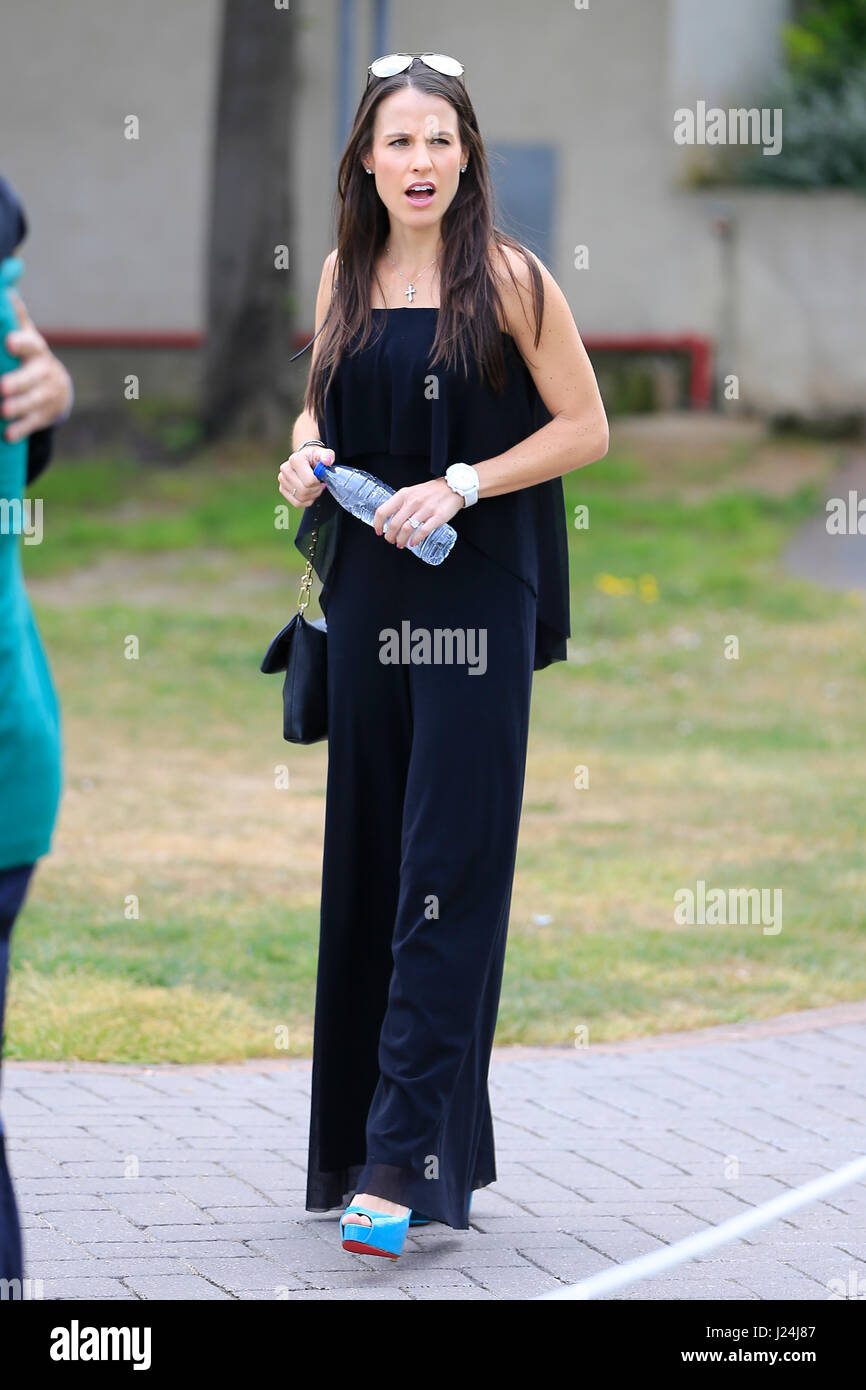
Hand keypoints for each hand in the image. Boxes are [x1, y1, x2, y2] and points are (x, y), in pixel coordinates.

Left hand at [1, 291, 72, 441]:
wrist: (57, 388)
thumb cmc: (30, 356)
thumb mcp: (27, 336)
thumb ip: (15, 317)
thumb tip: (5, 289)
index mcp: (36, 351)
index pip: (30, 344)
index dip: (21, 343)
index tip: (9, 342)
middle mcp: (43, 372)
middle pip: (31, 378)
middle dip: (18, 383)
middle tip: (2, 387)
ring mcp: (45, 395)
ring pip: (33, 402)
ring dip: (18, 408)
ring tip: (3, 411)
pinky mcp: (43, 415)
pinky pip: (33, 423)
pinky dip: (21, 429)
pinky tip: (8, 434)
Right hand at [278, 444, 333, 506]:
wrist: (305, 459)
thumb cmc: (314, 457)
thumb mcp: (323, 453)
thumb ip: (328, 455)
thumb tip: (327, 461)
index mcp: (295, 460)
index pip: (309, 481)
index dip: (318, 483)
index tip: (320, 478)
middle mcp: (286, 469)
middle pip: (304, 491)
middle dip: (316, 490)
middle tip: (320, 485)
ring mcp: (282, 480)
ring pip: (301, 498)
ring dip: (312, 496)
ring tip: (315, 488)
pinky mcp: (282, 489)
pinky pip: (296, 503)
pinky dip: (306, 501)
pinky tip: (310, 493)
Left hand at [374, 477, 463, 547]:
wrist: (453, 487)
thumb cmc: (432, 491)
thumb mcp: (412, 492)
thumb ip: (401, 503)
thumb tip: (390, 518)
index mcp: (404, 494)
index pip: (383, 510)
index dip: (378, 524)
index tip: (379, 531)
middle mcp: (413, 501)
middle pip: (394, 524)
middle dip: (390, 536)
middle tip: (391, 540)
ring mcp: (425, 509)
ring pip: (406, 529)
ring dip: (401, 540)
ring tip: (401, 544)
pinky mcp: (437, 517)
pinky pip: (423, 531)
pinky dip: (415, 539)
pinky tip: (413, 543)